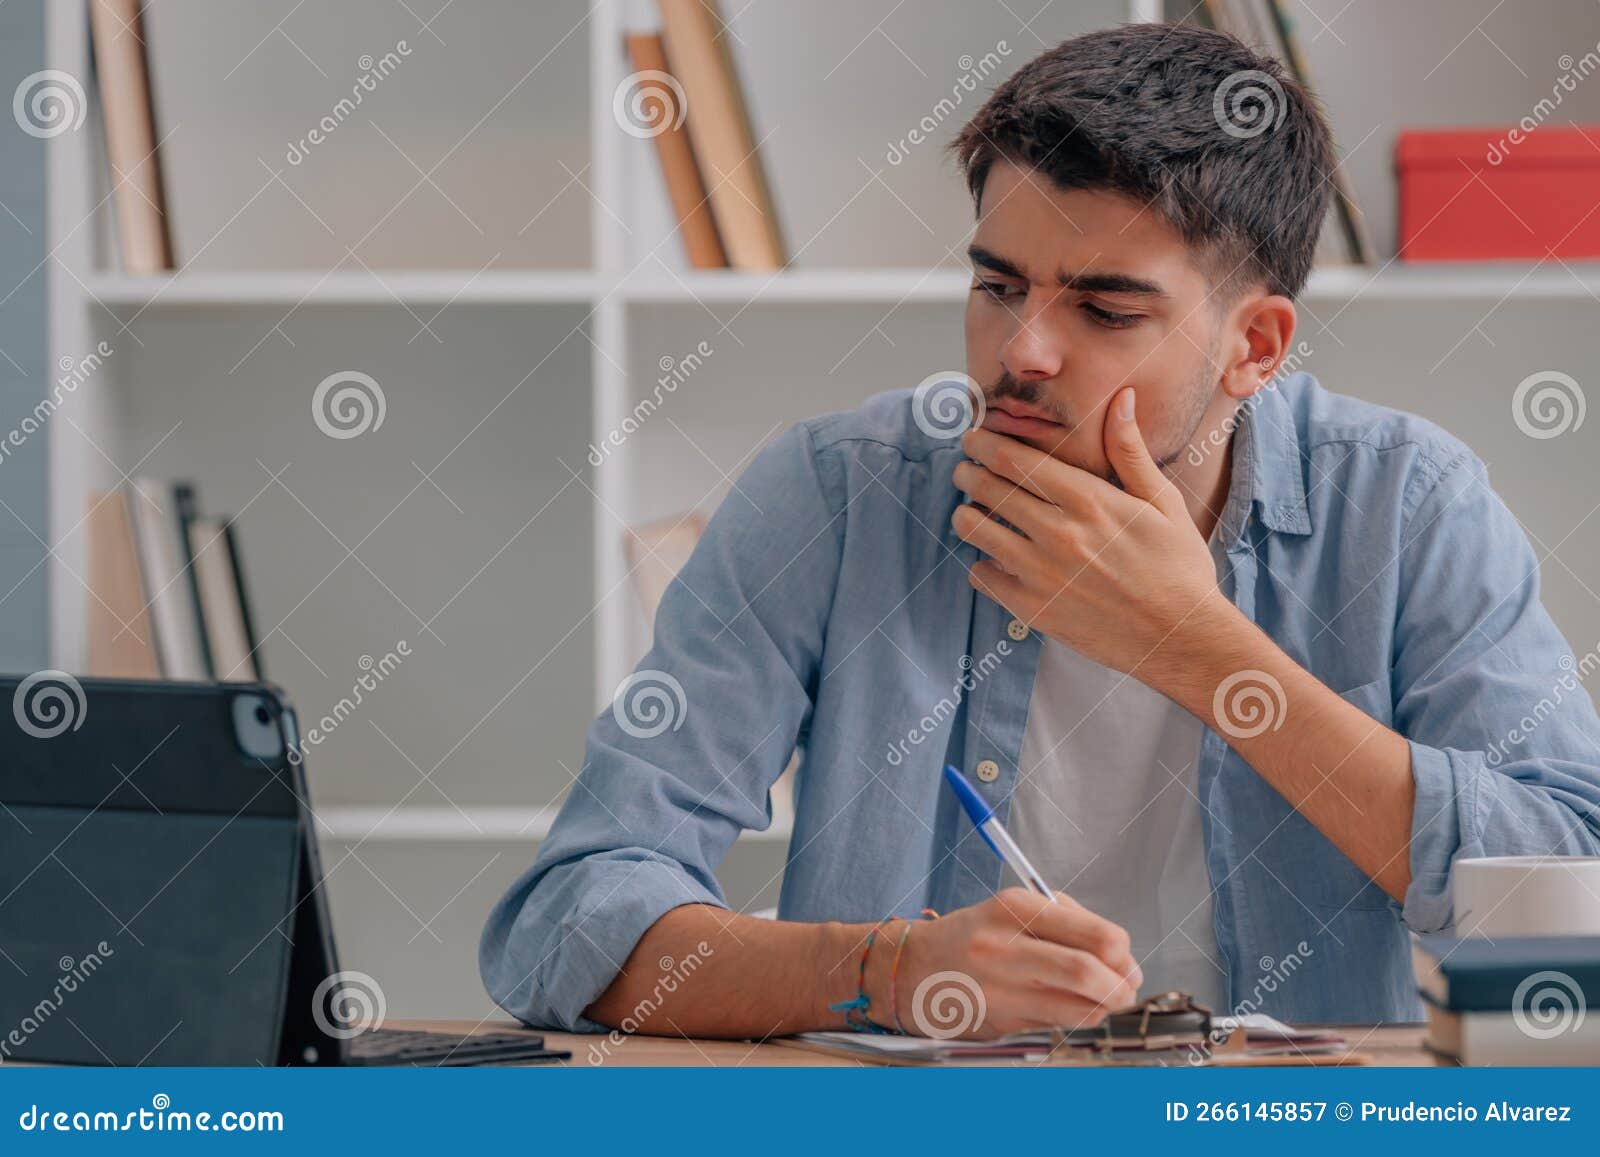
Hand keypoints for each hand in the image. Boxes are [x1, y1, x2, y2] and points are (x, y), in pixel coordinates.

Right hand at [866, 888, 1141, 1038]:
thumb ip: (1068, 922)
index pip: (1094, 935)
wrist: (911, 969)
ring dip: (1103, 1009)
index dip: (1123, 954)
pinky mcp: (999, 1020)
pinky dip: (1075, 1019)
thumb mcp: (1014, 909)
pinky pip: (1057, 1024)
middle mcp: (1005, 946)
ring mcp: (1000, 987)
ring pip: (1077, 1008)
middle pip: (1086, 973)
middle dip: (1120, 988)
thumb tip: (1122, 957)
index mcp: (1014, 907)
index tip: (1126, 961)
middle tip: (1127, 990)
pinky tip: (1070, 1009)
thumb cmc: (973, 936)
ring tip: (1104, 1001)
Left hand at [951, 386, 1233, 678]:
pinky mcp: (1032, 609)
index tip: (974, 439)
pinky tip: (993, 558)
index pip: (1016, 460)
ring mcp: (1041, 573)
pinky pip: (982, 576)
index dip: (985, 445)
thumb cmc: (1177, 567)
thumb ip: (1130, 452)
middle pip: (988, 489)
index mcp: (1088, 501)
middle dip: (968, 473)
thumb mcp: (1162, 503)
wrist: (1180, 638)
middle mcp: (1058, 533)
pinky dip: (980, 563)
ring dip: (966, 514)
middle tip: (964, 469)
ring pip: (975, 530)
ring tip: (971, 511)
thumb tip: (1123, 399)